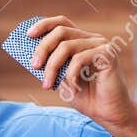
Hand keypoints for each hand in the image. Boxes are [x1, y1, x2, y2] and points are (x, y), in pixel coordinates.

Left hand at [28, 15, 136, 136]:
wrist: (107, 113)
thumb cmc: (85, 96)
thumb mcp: (61, 79)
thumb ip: (50, 65)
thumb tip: (30, 57)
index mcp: (81, 41)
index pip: (61, 23)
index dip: (44, 25)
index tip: (28, 35)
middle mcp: (92, 39)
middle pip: (61, 31)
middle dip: (43, 48)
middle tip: (34, 66)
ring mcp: (101, 45)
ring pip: (66, 47)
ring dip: (52, 67)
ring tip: (47, 85)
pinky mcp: (108, 54)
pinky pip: (79, 59)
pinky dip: (70, 74)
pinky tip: (72, 87)